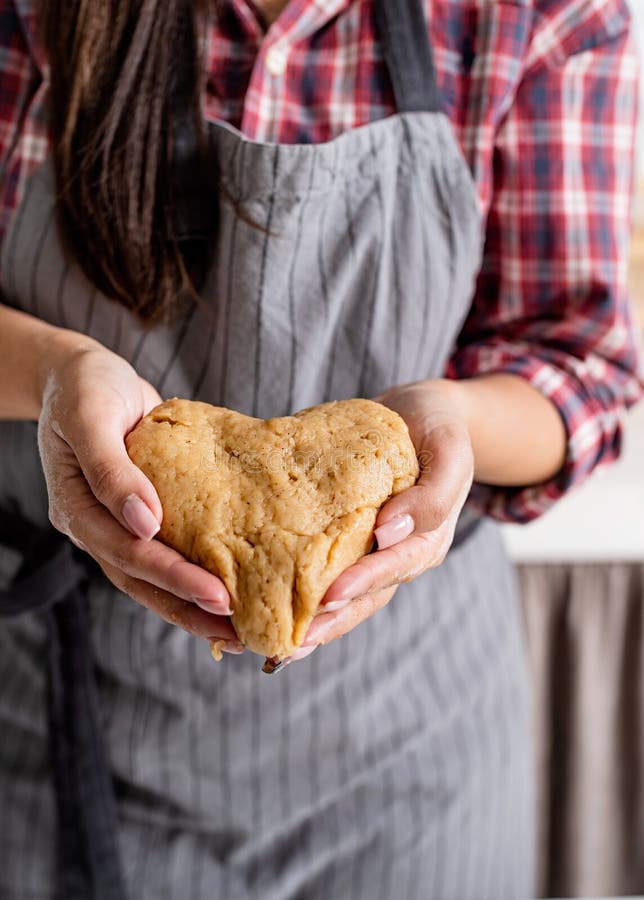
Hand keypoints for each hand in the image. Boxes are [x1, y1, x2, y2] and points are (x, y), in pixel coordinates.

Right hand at [38, 340, 241, 652]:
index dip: (172, 576)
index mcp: (77, 508)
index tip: (218, 594)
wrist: (83, 374)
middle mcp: (96, 526)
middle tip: (237, 630)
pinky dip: (194, 572)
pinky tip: (228, 587)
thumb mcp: (91, 416)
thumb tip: (144, 523)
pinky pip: (167, 550)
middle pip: (141, 581)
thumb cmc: (85, 387)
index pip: (127, 554)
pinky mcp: (144, 513)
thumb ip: (111, 469)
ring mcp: (118, 523)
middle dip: (188, 608)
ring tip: (237, 629)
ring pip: (153, 577)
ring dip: (191, 605)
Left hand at [273, 380, 473, 666]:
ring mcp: (369, 546)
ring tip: (276, 644)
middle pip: (364, 597)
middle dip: (329, 623)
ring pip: (341, 591)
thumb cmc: (439, 430)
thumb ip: (431, 495)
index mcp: (425, 539)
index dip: (363, 583)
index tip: (330, 598)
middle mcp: (395, 551)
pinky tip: (266, 600)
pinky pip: (321, 563)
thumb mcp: (449, 453)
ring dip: (312, 619)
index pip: (393, 567)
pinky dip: (298, 585)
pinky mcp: (343, 533)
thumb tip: (389, 531)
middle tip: (291, 645)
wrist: (421, 411)